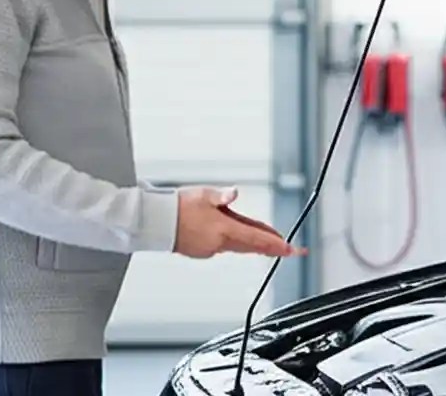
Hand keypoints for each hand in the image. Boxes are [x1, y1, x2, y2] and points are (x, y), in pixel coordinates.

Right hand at [174, 186, 304, 258]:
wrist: (154, 222)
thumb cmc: (177, 207)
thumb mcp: (203, 195)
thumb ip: (222, 196)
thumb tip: (234, 193)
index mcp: (223, 230)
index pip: (257, 239)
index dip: (277, 245)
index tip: (291, 250)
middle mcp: (219, 243)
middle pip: (252, 246)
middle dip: (270, 246)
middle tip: (287, 247)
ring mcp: (210, 249)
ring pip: (239, 246)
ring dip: (253, 242)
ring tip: (268, 238)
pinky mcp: (202, 250)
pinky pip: (225, 245)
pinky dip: (236, 240)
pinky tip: (238, 234)